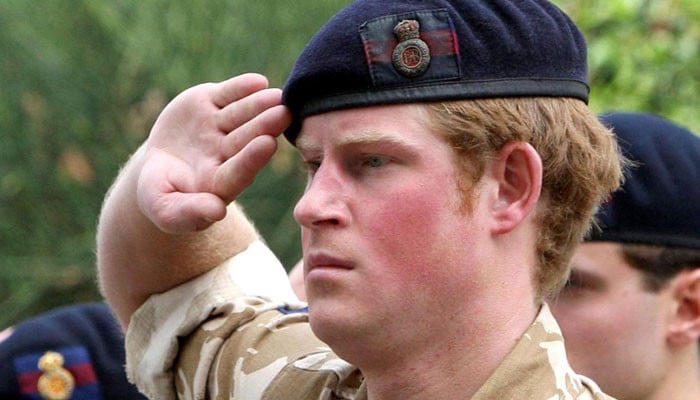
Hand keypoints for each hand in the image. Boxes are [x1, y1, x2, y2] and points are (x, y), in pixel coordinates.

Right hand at [136, 73, 290, 232]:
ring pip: (242, 115)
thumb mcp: (165, 208)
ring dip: (259, 105)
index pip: (239, 171)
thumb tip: (217, 212)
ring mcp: (221, 128)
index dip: (252, 158)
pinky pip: (229, 95)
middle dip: (264, 126)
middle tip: (283, 115)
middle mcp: (226, 154)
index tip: (267, 145)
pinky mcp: (212, 104)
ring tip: (277, 96)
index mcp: (220, 182)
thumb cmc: (161, 195)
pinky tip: (259, 82)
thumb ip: (188, 213)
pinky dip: (242, 87)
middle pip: (246, 139)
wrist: (156, 168)